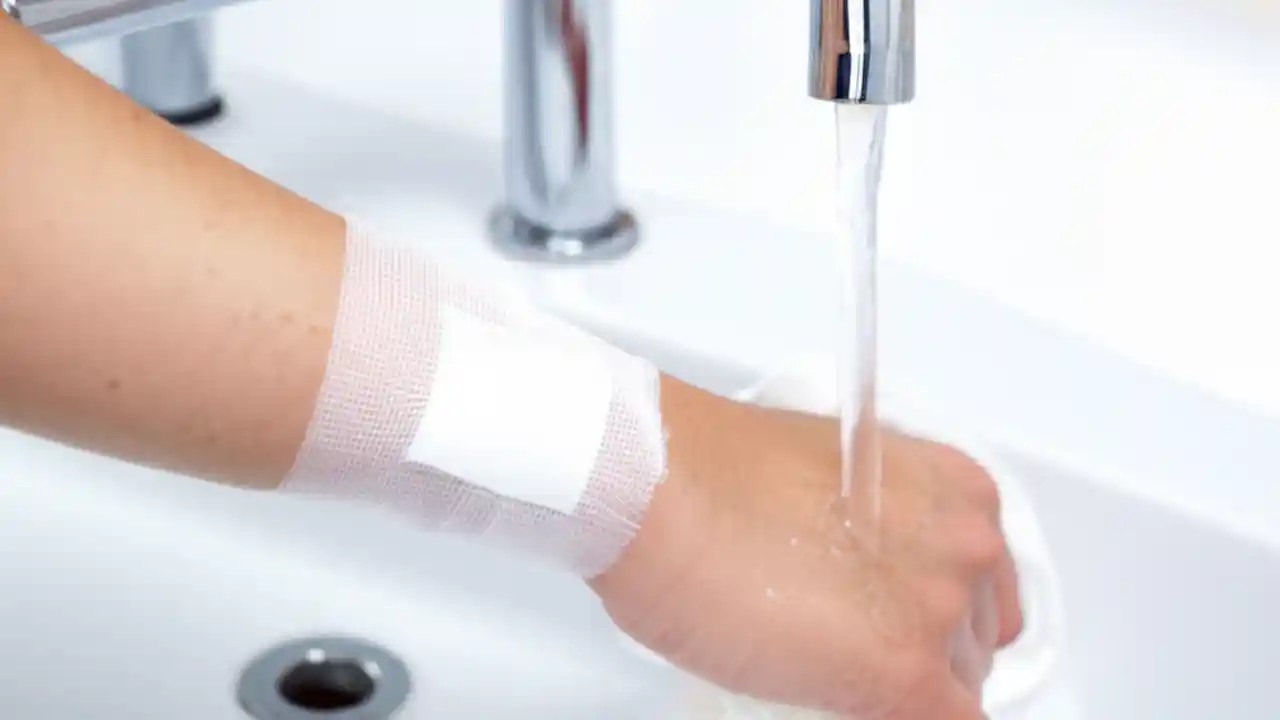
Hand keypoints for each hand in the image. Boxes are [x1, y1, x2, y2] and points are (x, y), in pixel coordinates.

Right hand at [589, 380, 1021, 717]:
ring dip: (902, 690)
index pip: (981, 582)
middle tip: (847, 648)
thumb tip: (866, 585)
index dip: (931, 613)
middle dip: (921, 650)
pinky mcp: (906, 678)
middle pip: (975, 638)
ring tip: (828, 671)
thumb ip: (876, 531)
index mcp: (954, 488)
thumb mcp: (831, 481)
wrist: (659, 489)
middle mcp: (966, 544)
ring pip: (957, 689)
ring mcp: (940, 612)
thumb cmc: (712, 472)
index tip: (892, 625)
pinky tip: (853, 708)